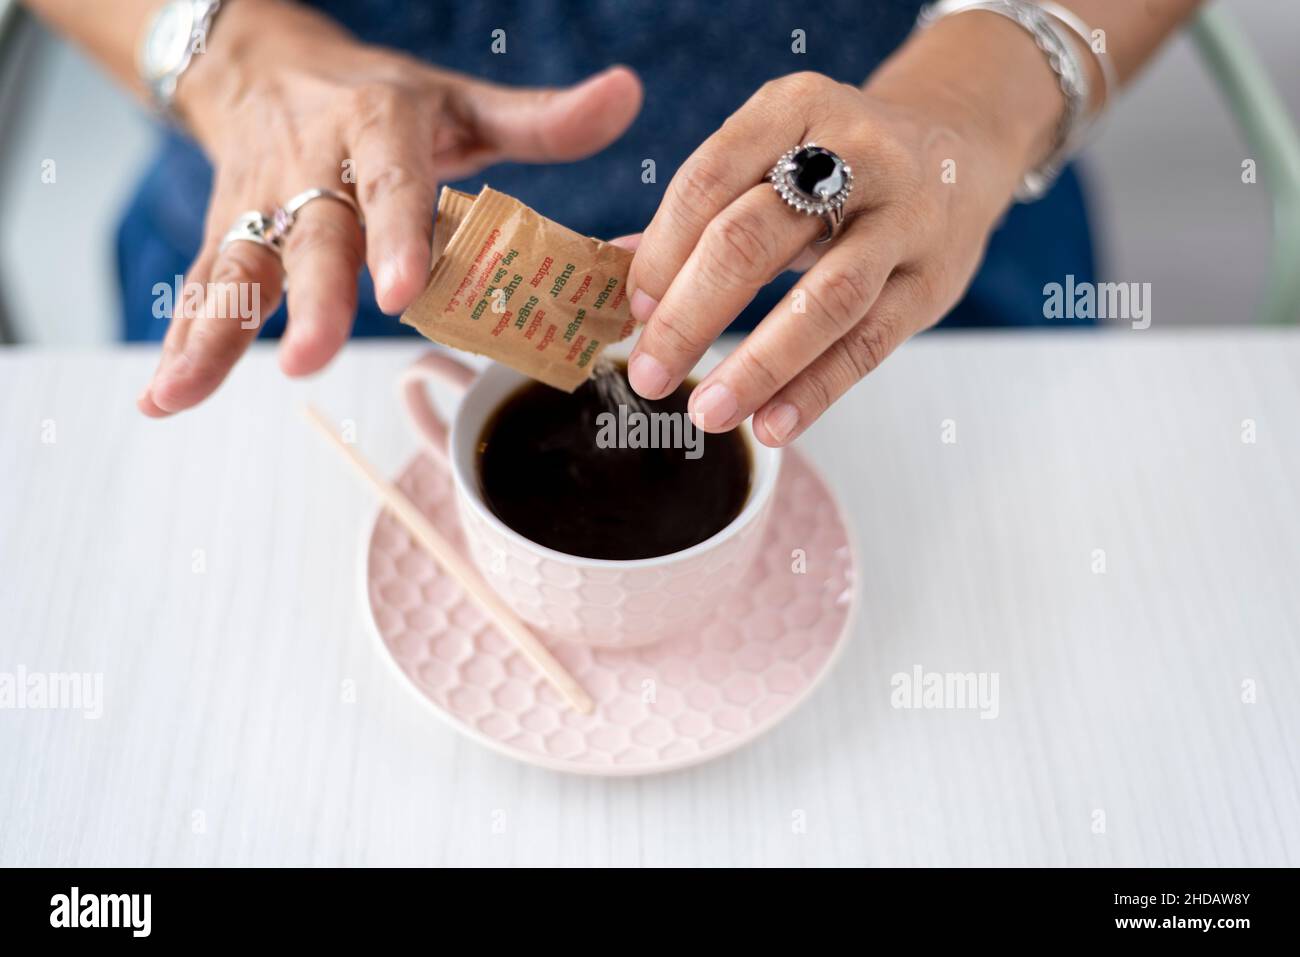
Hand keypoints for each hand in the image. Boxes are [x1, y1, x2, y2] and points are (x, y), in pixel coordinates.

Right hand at [138, 0, 641, 416]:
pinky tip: (165, 397)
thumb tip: (627, 100)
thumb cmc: (380, 99)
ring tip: (191, 388)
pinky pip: (204, 287)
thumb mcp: (459, 101)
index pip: (391, 182)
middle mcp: (311, 166)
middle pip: (311, 235)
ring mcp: (261, 203)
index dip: (396, 233)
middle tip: (311, 359)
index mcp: (378, 129)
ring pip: (237, 266)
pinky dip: (184, 341)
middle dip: (311, 298)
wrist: (265, 66)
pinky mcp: (227, 233)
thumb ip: (539, 120)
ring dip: (218, 330)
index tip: (404, 289)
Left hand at [625, 48, 1056, 445]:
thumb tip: (617, 275)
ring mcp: (904, 218)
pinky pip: (869, 343)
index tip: (631, 312)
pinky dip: (817, 389)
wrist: (962, 152)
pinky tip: (773, 424)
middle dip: (690, 315)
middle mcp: (856, 153)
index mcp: (795, 108)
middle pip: (754, 239)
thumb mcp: (773, 158)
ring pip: (824, 299)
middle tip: (649, 375)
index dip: (661, 252)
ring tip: (708, 413)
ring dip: (758, 364)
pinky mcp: (935, 280)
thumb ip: (700, 212)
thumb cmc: (839, 166)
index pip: (708, 182)